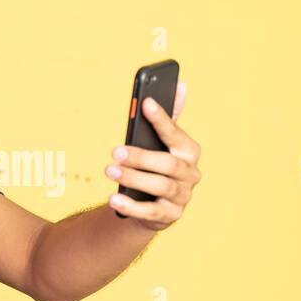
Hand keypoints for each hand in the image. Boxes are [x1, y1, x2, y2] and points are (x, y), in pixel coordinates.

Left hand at [105, 81, 200, 230]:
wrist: (156, 204)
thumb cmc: (157, 165)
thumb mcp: (163, 142)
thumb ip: (171, 116)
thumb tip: (180, 84)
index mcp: (189, 151)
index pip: (175, 134)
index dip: (161, 119)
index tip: (145, 103)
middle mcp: (191, 174)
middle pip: (167, 164)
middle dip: (141, 157)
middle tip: (115, 151)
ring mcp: (183, 196)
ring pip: (159, 186)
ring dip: (133, 178)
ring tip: (109, 171)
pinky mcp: (170, 216)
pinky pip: (151, 212)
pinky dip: (131, 206)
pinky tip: (112, 199)